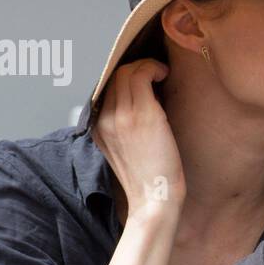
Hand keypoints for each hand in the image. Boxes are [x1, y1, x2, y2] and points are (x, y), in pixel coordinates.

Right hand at [92, 58, 186, 220]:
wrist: (154, 198)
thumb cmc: (149, 178)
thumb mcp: (125, 151)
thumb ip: (124, 127)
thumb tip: (144, 98)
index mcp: (99, 129)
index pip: (105, 89)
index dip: (124, 77)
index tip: (142, 78)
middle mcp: (105, 120)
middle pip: (113, 76)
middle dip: (136, 67)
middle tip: (154, 73)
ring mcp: (121, 116)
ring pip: (126, 72)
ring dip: (146, 66)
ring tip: (161, 73)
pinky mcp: (142, 115)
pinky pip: (142, 76)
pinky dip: (154, 68)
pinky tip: (164, 75)